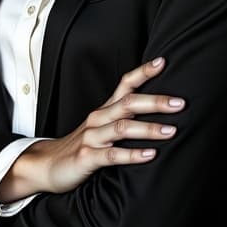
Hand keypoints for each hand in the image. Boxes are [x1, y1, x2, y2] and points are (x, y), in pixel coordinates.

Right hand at [2, 56, 185, 198]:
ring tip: (172, 130)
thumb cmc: (83, 146)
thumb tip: (160, 113)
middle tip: (180, 103)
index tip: (163, 61)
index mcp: (105, 110)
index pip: (125, 84)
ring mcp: (91, 137)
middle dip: (155, 101)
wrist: (46, 165)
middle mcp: (99, 118)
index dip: (143, 72)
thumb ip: (126, 119)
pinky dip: (132, 154)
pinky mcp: (86, 158)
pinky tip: (150, 155)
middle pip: (128, 103)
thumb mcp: (103, 128)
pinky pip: (111, 155)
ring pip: (122, 128)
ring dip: (149, 129)